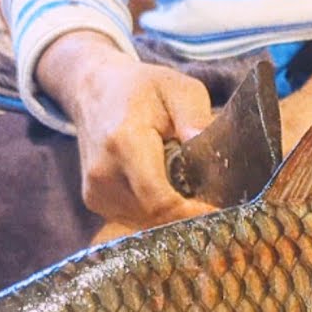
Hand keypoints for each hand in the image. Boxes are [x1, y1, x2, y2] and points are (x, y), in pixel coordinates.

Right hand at [36, 30, 216, 226]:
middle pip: (155, 216)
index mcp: (125, 143)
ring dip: (171, 216)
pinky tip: (165, 191)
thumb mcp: (179, 88)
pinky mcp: (94, 200)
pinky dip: (155, 214)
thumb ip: (195, 117)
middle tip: (212, 203)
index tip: (217, 213)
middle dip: (186, 216)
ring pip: (145, 223)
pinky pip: (133, 220)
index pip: (158, 200)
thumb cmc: (142, 88)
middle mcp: (104, 173)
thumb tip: (210, 150)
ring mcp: (95, 190)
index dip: (190, 213)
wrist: (93, 89)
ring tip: (187, 191)